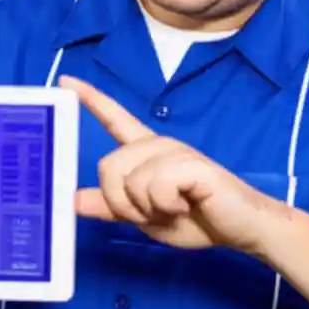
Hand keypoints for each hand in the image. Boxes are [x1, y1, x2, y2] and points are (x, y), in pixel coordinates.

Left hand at [61, 76, 289, 255]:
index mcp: (146, 153)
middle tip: (155, 212)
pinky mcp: (191, 164)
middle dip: (123, 203)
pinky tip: (186, 206)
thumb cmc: (197, 219)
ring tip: (175, 209)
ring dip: (147, 209)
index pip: (114, 119)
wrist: (241, 229)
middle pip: (107, 167)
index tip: (66, 80)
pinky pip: (155, 186)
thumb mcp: (145, 217)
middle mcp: (157, 145)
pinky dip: (166, 206)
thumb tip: (74, 200)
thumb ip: (112, 207)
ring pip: (129, 181)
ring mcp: (175, 151)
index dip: (90, 99)